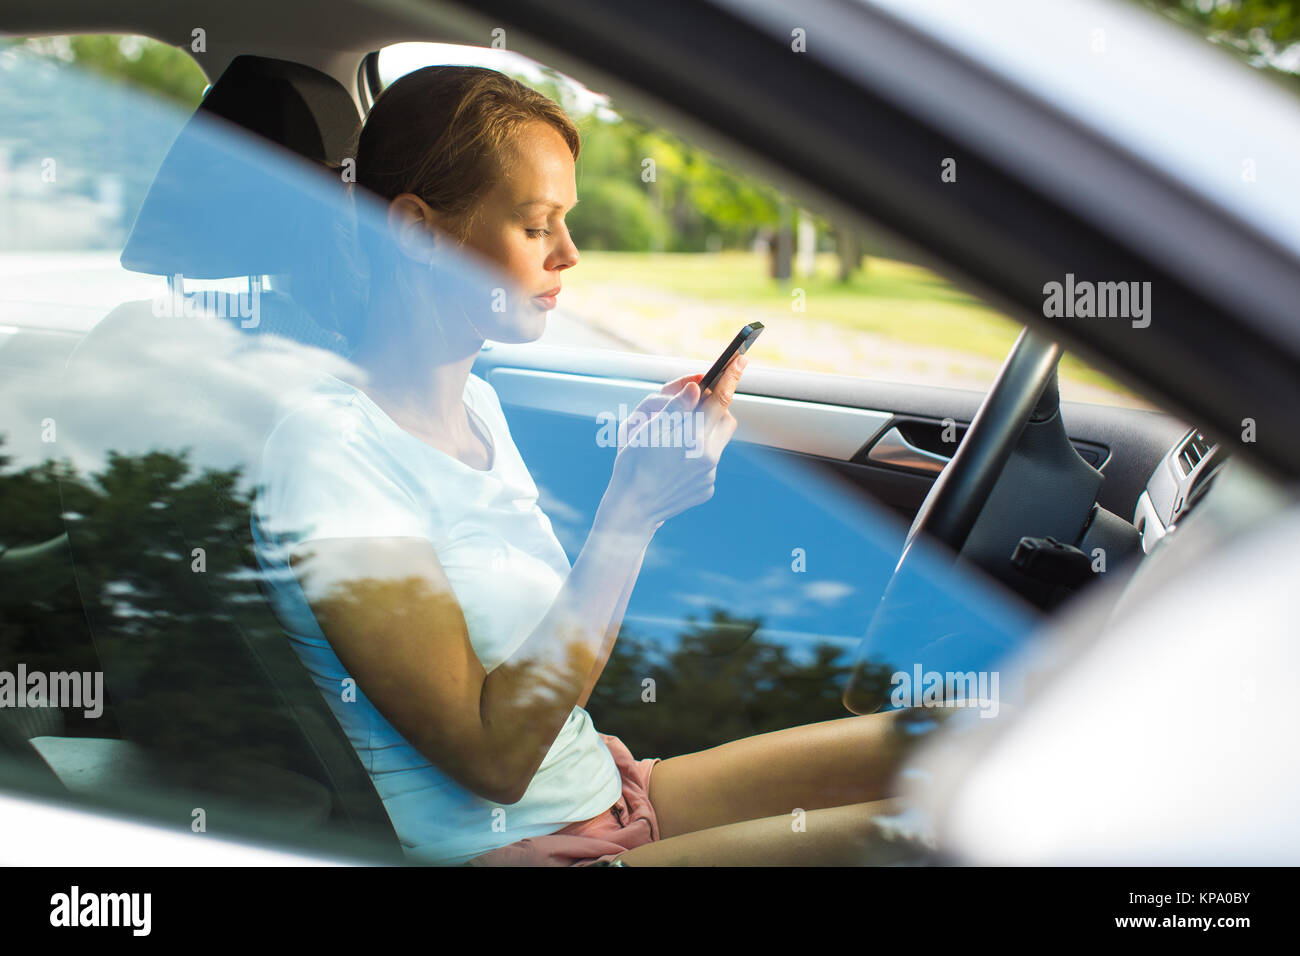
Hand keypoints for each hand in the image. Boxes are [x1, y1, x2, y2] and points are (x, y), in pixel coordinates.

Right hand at [601, 353, 747, 530]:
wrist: (632, 508)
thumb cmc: (632, 464)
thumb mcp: (647, 429)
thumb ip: (676, 406)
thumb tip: (697, 387)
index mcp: (692, 437)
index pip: (719, 399)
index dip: (730, 377)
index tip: (740, 359)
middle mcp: (707, 456)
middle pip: (725, 419)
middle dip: (714, 409)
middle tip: (695, 408)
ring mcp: (709, 475)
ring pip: (718, 442)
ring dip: (705, 434)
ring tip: (679, 440)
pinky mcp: (707, 488)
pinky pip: (710, 464)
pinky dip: (698, 458)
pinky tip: (675, 465)